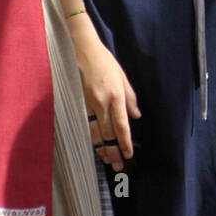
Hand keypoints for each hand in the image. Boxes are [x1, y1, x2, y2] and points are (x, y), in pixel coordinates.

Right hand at [71, 24, 139, 171]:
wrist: (82, 50)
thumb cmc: (104, 61)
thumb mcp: (122, 76)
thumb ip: (130, 97)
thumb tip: (136, 115)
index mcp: (115, 95)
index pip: (121, 124)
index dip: (125, 141)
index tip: (128, 154)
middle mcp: (102, 102)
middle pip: (108, 132)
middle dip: (113, 150)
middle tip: (118, 165)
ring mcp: (89, 103)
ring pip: (96, 131)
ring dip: (102, 147)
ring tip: (108, 160)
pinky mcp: (79, 103)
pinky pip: (87, 124)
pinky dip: (92, 137)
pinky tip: (95, 145)